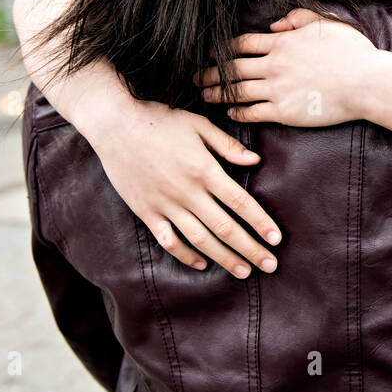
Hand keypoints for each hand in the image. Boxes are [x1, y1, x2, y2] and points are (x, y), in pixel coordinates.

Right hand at [89, 99, 281, 278]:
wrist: (114, 125)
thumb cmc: (160, 120)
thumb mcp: (199, 125)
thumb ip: (228, 146)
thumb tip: (256, 160)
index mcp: (204, 170)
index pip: (240, 202)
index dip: (260, 223)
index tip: (276, 239)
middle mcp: (187, 192)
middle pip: (225, 228)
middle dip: (250, 249)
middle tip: (270, 266)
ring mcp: (165, 204)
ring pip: (200, 240)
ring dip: (224, 258)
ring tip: (243, 272)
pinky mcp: (146, 211)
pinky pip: (168, 240)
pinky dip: (185, 255)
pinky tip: (202, 263)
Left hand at [195, 8, 379, 126]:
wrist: (368, 83)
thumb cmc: (353, 53)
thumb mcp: (327, 24)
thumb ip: (298, 18)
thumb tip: (274, 24)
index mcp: (283, 42)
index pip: (242, 43)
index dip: (221, 48)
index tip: (207, 52)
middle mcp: (275, 65)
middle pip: (232, 68)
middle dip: (210, 71)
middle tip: (193, 76)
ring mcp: (278, 89)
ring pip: (237, 91)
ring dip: (217, 92)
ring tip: (203, 94)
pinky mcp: (285, 112)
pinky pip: (253, 113)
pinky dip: (238, 112)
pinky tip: (230, 112)